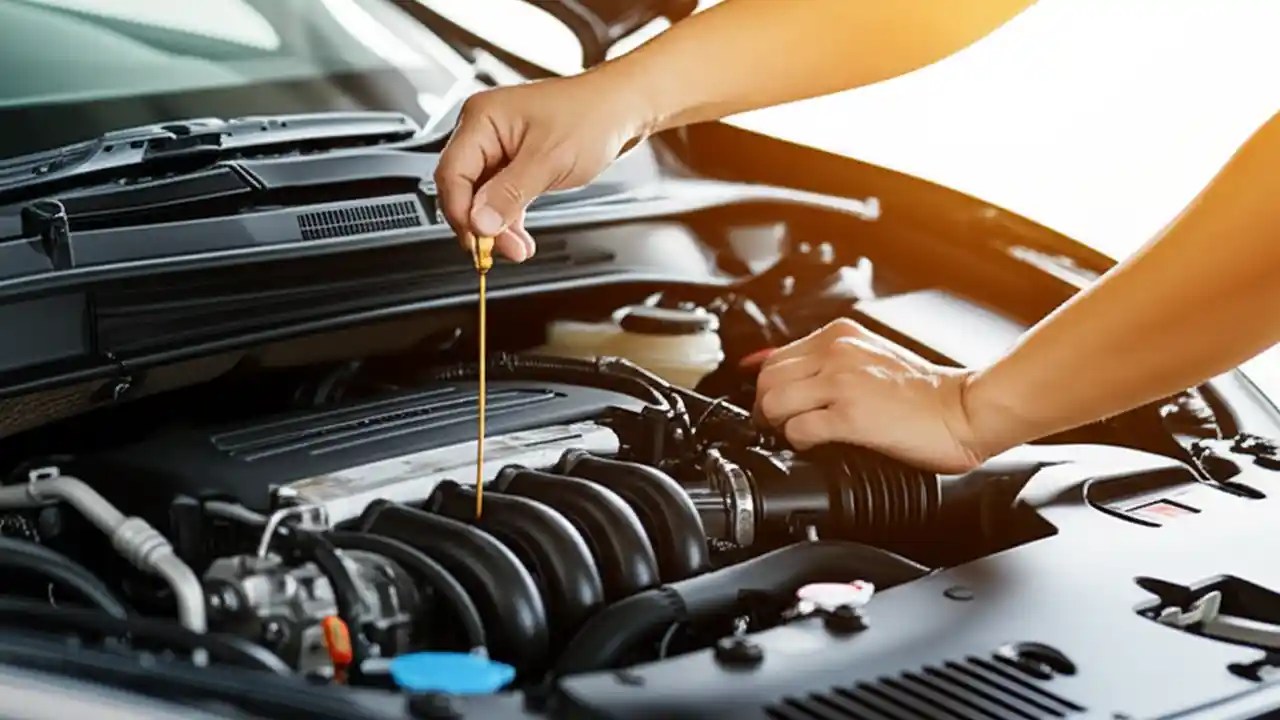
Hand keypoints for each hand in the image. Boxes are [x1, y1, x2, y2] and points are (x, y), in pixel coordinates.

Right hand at [435, 72, 654, 261]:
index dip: (461, 213)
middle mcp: (484, 131)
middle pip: (463, 188)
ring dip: (496, 227)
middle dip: (479, 224)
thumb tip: (480, 223)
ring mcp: (499, 147)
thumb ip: (510, 194)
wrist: (622, 108)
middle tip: (497, 251)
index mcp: (482, 119)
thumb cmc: (592, 116)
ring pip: (481, 197)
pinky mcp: (515, 161)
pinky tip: (519, 237)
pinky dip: (508, 218)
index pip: (451, 174)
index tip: (477, 241)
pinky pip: (500, 196)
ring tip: (516, 249)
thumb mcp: (550, 160)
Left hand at [754, 319, 990, 472]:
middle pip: (767, 379)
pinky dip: (798, 442)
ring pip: (774, 402)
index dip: (768, 387)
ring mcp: (842, 382)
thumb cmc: (928, 393)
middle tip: (778, 427)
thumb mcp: (872, 358)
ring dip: (778, 425)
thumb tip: (796, 383)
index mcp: (841, 335)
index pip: (776, 357)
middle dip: (766, 408)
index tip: (775, 406)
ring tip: (796, 435)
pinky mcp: (851, 414)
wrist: (965, 410)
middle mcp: (838, 351)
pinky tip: (816, 445)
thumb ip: (834, 362)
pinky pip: (798, 429)